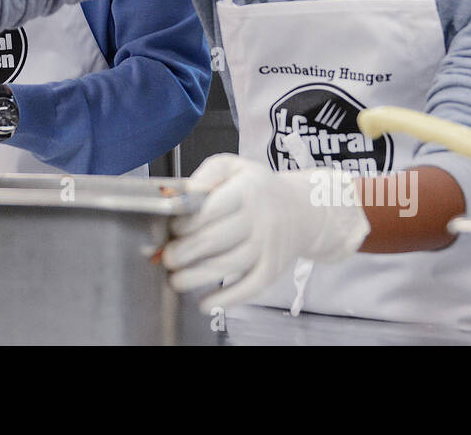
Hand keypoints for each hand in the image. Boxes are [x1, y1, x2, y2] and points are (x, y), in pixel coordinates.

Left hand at [164, 154, 370, 313]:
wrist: (303, 209)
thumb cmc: (258, 188)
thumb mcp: (234, 167)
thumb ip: (206, 175)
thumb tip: (182, 196)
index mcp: (246, 191)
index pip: (213, 208)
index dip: (187, 222)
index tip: (171, 228)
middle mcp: (259, 219)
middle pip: (218, 239)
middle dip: (186, 252)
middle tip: (167, 257)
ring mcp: (268, 247)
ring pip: (230, 266)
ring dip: (198, 277)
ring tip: (175, 280)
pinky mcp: (273, 269)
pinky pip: (250, 288)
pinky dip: (227, 300)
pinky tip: (204, 303)